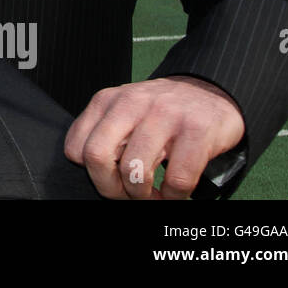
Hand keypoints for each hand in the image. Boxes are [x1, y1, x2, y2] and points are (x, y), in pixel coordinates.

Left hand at [64, 75, 245, 198]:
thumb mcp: (125, 112)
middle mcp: (131, 104)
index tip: (111, 180)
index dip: (92, 175)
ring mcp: (164, 115)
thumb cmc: (163, 111)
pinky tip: (176, 192)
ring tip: (155, 195)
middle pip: (97, 157)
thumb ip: (105, 134)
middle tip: (129, 195)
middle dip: (111, 188)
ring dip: (144, 195)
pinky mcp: (196, 130)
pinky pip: (177, 179)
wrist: (210, 91)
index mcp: (107, 101)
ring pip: (135, 171)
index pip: (76, 148)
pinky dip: (175, 196)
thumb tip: (96, 174)